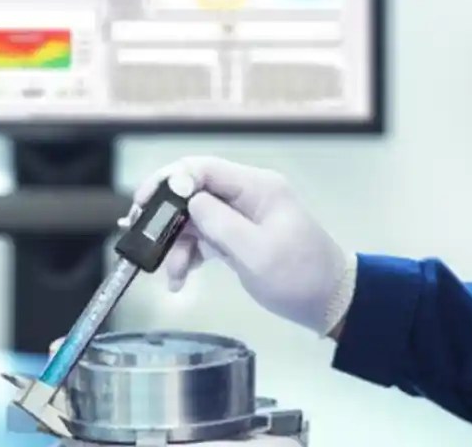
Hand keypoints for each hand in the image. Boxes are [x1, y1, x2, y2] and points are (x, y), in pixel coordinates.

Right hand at [127, 156, 355, 336]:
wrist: (329, 303)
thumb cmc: (300, 277)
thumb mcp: (257, 252)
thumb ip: (220, 223)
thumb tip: (188, 200)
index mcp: (257, 188)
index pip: (203, 168)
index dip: (169, 180)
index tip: (143, 201)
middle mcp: (247, 196)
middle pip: (193, 192)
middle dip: (166, 216)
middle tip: (141, 236)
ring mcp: (242, 216)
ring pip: (193, 219)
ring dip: (176, 245)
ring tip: (170, 275)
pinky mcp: (238, 237)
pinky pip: (203, 238)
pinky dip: (188, 256)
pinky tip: (179, 277)